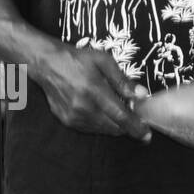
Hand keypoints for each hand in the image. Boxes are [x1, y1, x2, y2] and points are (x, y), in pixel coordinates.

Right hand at [36, 43, 150, 139]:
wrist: (45, 63)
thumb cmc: (74, 58)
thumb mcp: (103, 61)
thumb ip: (122, 80)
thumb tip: (141, 95)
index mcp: (94, 90)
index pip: (122, 117)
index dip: (137, 128)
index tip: (147, 134)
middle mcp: (83, 107)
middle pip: (114, 128)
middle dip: (126, 125)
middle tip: (130, 114)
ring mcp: (73, 116)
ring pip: (102, 130)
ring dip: (112, 124)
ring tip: (110, 107)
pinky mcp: (66, 120)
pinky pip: (90, 128)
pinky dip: (98, 123)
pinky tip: (96, 109)